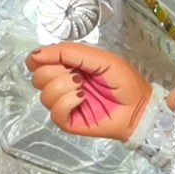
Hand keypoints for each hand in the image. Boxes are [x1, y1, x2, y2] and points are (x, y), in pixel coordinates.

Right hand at [26, 42, 150, 140]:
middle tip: (77, 75)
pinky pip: (54, 112)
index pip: (39, 60)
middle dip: (56, 72)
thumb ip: (69, 52)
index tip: (47, 59)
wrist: (139, 107)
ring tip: (82, 87)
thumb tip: (35, 55)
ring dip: (63, 87)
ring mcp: (64, 103)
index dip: (39, 58)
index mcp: (68, 66)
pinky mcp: (67, 121)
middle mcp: (62, 84)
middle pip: (38, 76)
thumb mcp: (99, 58)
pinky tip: (82, 99)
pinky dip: (67, 102)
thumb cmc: (123, 80)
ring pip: (44, 94)